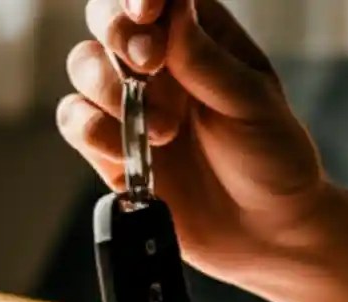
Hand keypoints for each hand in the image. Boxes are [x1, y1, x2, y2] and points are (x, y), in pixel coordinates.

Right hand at [57, 0, 327, 289]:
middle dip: (118, 32)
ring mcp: (131, 104)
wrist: (264, 233)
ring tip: (164, 130)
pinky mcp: (109, 149)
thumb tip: (175, 10)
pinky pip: (75, 120)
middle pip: (107, 18)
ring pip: (83, 65)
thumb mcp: (254, 106)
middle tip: (150, 63)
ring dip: (110, 89)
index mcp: (201, 36)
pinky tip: (129, 152)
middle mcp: (160, 63)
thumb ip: (208, 61)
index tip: (149, 8)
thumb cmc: (273, 160)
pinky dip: (91, 129)